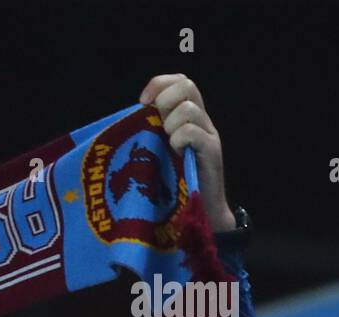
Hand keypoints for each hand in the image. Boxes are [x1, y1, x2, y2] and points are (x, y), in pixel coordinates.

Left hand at [140, 73, 235, 231]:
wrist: (200, 213)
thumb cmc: (173, 185)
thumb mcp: (158, 152)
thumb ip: (150, 132)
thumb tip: (127, 120)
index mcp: (187, 117)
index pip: (180, 81)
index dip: (160, 83)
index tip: (142, 101)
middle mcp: (200, 121)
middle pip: (187, 85)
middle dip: (165, 101)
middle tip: (158, 126)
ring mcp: (208, 134)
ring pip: (188, 109)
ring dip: (170, 125)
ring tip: (167, 147)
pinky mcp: (211, 151)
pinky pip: (191, 131)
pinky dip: (179, 140)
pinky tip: (176, 155)